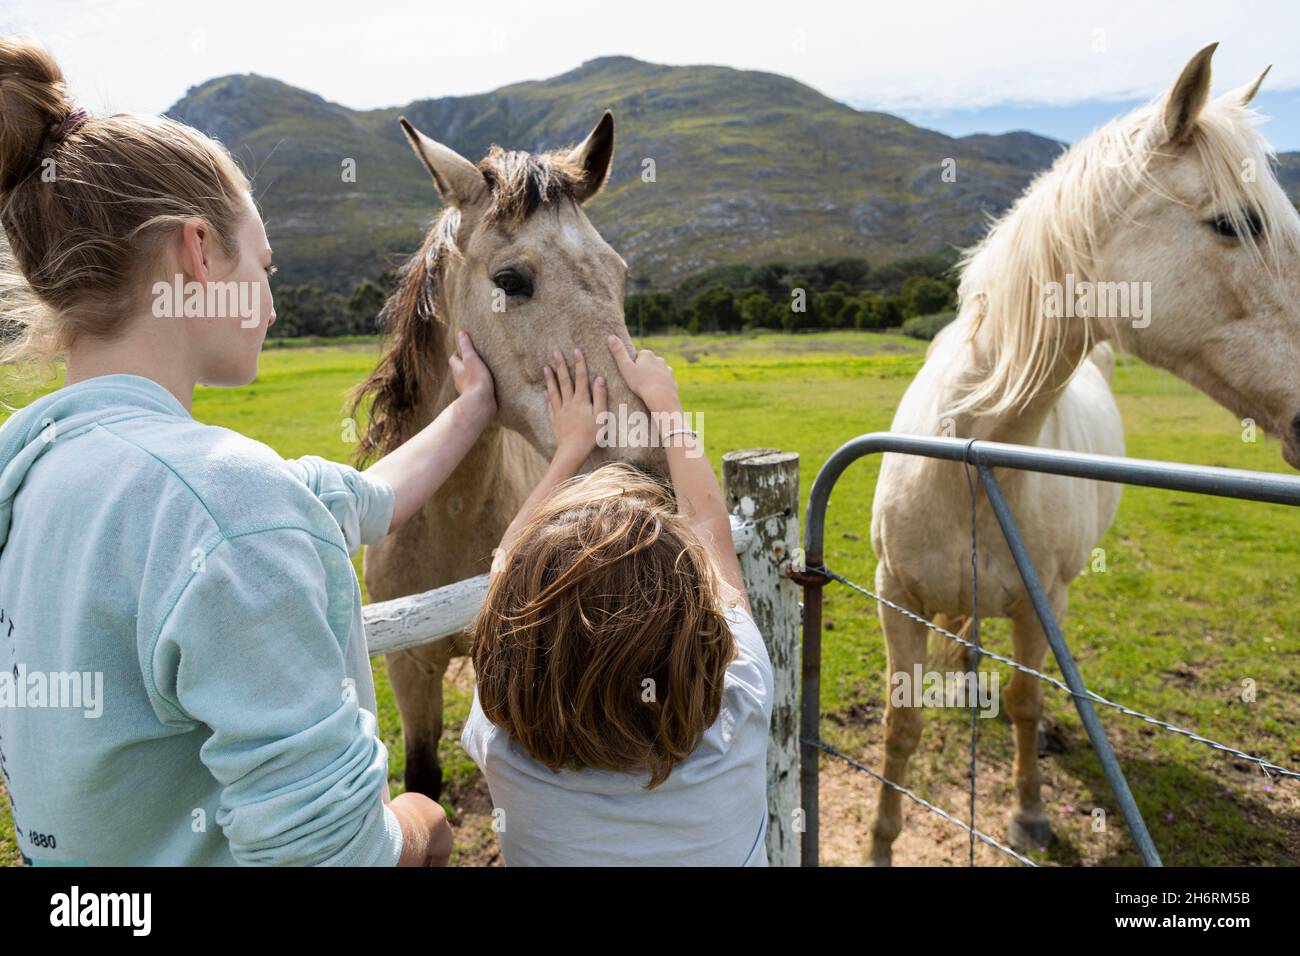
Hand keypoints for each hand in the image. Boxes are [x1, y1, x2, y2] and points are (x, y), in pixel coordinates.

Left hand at [449, 330, 495, 420]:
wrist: (480, 403)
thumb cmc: (475, 379)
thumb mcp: (471, 359)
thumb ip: (466, 346)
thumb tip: (461, 333)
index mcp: (457, 370)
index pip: (453, 359)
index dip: (457, 353)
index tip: (463, 349)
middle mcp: (459, 380)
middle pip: (458, 370)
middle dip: (463, 365)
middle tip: (472, 359)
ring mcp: (466, 390)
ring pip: (465, 380)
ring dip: (470, 376)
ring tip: (480, 371)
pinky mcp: (475, 398)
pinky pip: (474, 390)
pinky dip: (477, 386)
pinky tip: (484, 385)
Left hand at [544, 348, 606, 462]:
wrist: (572, 450)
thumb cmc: (591, 435)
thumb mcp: (601, 416)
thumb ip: (600, 396)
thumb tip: (599, 378)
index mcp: (581, 401)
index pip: (581, 378)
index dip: (579, 364)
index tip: (576, 351)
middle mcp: (569, 403)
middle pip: (564, 381)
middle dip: (561, 365)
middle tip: (556, 352)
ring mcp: (560, 411)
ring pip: (554, 391)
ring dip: (550, 378)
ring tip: (546, 367)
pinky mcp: (555, 420)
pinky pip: (550, 405)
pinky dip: (548, 397)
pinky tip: (545, 392)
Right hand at [605, 335, 678, 411]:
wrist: (661, 397)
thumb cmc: (641, 383)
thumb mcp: (625, 368)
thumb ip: (618, 353)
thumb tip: (610, 336)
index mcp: (647, 354)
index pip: (638, 356)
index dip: (633, 364)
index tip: (630, 373)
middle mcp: (659, 359)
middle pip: (649, 363)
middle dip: (644, 370)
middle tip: (636, 381)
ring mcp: (667, 370)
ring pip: (657, 372)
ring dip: (653, 377)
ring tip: (646, 388)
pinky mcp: (673, 381)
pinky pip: (665, 382)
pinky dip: (661, 385)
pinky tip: (655, 392)